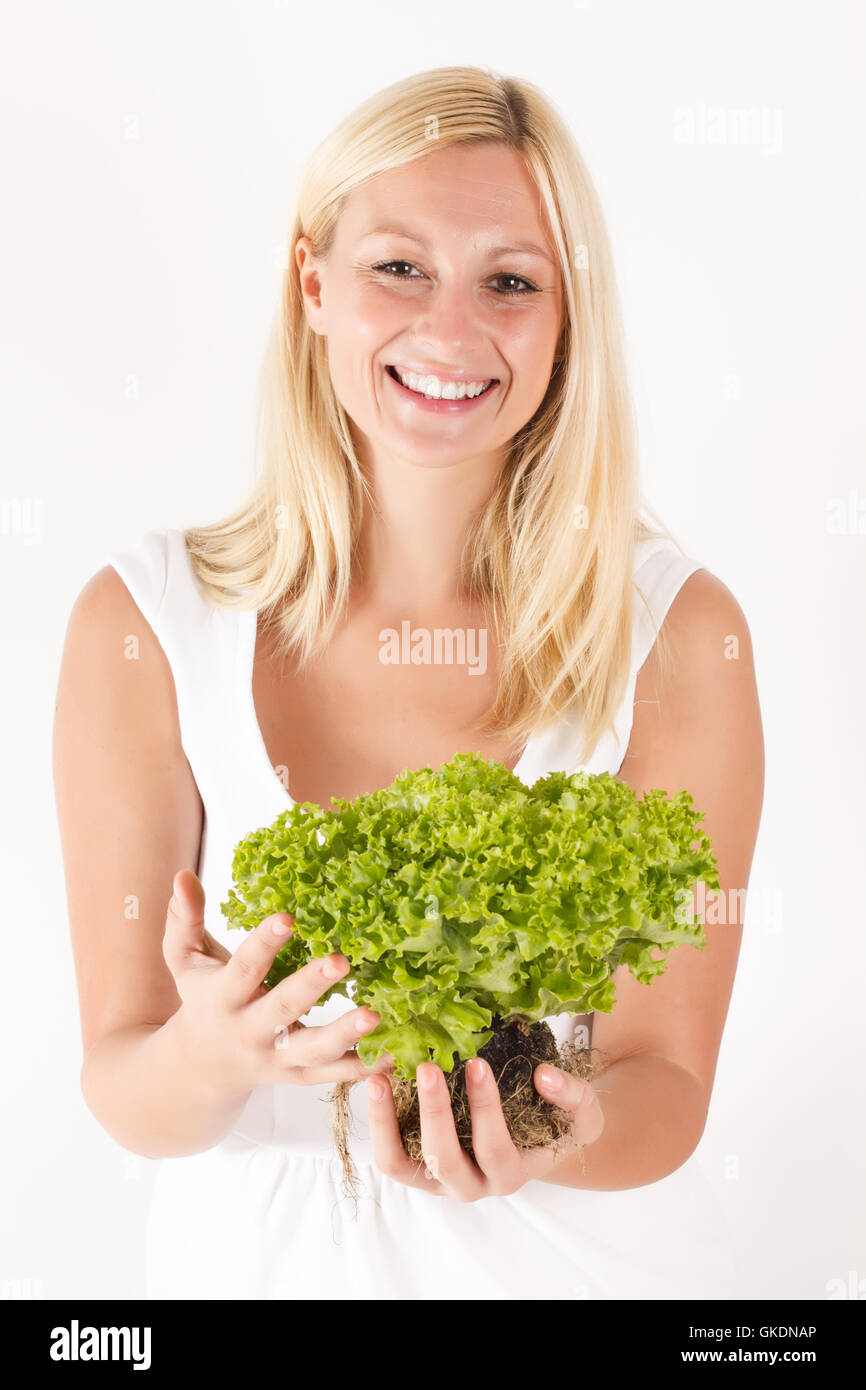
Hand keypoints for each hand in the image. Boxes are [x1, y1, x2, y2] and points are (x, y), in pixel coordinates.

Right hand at [163, 869, 395, 1100]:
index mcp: (223, 998)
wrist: (201, 1067)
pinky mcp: (301, 1076)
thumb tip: (183, 876)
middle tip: (341, 960)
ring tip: (376, 1015)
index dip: (265, 942)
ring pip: (313, 1051)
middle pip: (282, 1009)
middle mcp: (250, 1031)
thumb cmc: (201, 999)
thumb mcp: (185, 961)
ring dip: (345, 1035)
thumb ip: (185, 920)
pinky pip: (336, 1075)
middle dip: (311, 986)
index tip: (287, 915)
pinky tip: (396, 1052)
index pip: (244, 968)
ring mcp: (278, 1059)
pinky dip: (366, 1067)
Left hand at [366, 1055, 603, 1199]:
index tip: (477, 1063)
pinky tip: (376, 1082)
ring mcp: (437, 1179)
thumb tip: (546, 1076)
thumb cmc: (560, 1126)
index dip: (485, 1109)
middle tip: (427, 1066)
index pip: (495, 1148)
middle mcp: (471, 1184)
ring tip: (379, 1079)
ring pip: (401, 1166)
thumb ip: (575, 1097)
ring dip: (386, 1124)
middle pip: (444, 1160)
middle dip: (434, 1113)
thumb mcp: (584, 1114)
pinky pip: (389, 1154)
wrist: (539, 1142)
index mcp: (511, 1174)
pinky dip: (377, 1123)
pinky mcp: (415, 1166)